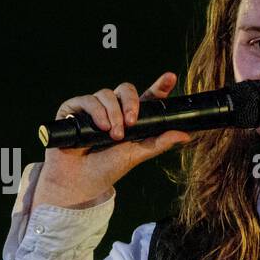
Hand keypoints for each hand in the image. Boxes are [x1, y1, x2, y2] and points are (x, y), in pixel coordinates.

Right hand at [34, 72, 192, 209]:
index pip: (146, 98)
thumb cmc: (106, 169)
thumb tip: (186, 134)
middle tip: (132, 122)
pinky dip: (96, 112)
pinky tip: (100, 127)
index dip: (158, 86)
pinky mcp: (73, 109)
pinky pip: (88, 100)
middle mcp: (112, 110)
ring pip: (107, 94)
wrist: (79, 182)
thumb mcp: (137, 155)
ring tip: (113, 135)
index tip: (170, 78)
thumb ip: (159, 143)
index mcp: (130, 118)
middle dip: (131, 103)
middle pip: (126, 89)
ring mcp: (93, 108)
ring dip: (113, 114)